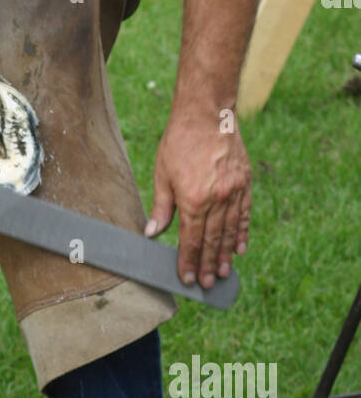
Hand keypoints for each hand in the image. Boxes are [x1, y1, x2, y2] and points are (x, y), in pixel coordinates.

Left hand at [145, 107, 250, 287]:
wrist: (207, 114)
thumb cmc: (179, 142)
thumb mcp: (162, 174)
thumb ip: (161, 207)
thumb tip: (152, 234)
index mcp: (194, 199)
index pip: (191, 240)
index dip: (188, 261)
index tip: (186, 278)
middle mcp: (217, 199)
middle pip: (212, 240)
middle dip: (207, 265)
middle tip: (205, 284)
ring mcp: (235, 191)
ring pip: (230, 231)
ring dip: (225, 254)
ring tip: (222, 273)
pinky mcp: (245, 183)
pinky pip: (244, 215)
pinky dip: (242, 233)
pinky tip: (239, 249)